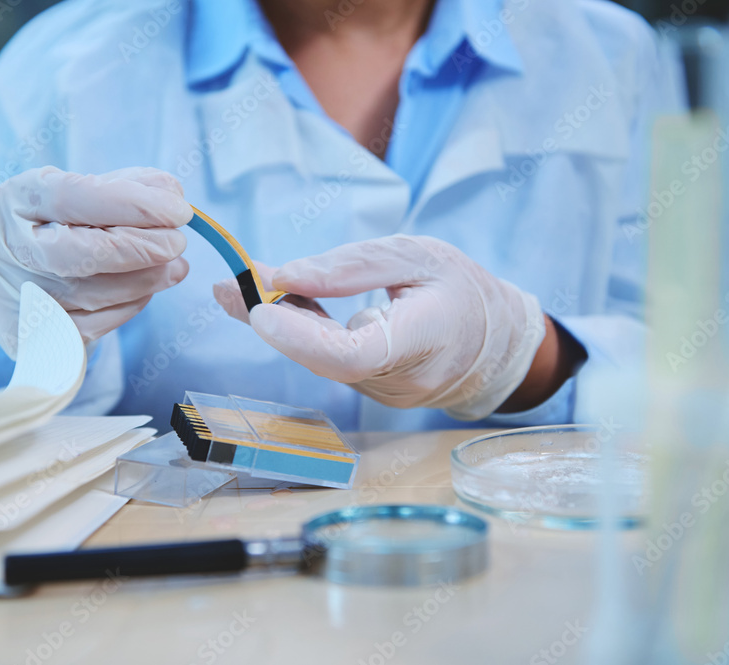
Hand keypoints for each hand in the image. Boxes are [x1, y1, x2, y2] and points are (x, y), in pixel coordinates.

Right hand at [0, 166, 191, 356]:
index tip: (178, 208)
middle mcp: (12, 249)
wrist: (13, 278)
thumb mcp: (78, 195)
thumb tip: (172, 195)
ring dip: (147, 279)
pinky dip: (131, 303)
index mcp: (17, 200)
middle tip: (178, 242)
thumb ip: (123, 188)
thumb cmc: (55, 226)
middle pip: (85, 252)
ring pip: (98, 293)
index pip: (75, 197)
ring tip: (174, 266)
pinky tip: (146, 287)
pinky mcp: (38, 335)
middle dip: (143, 247)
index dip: (133, 203)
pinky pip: (98, 323)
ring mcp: (22, 296)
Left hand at [213, 235, 548, 418]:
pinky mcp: (371, 391)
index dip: (301, 337)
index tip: (261, 310)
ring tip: (242, 287)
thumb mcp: (416, 256)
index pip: (353, 354)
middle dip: (273, 321)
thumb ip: (351, 268)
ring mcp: (385, 394)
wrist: (497, 343)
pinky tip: (275, 304)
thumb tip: (282, 276)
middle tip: (231, 286)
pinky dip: (301, 333)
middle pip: (323, 358)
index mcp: (424, 340)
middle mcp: (401, 380)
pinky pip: (328, 361)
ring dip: (282, 324)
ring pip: (320, 360)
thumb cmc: (461, 289)